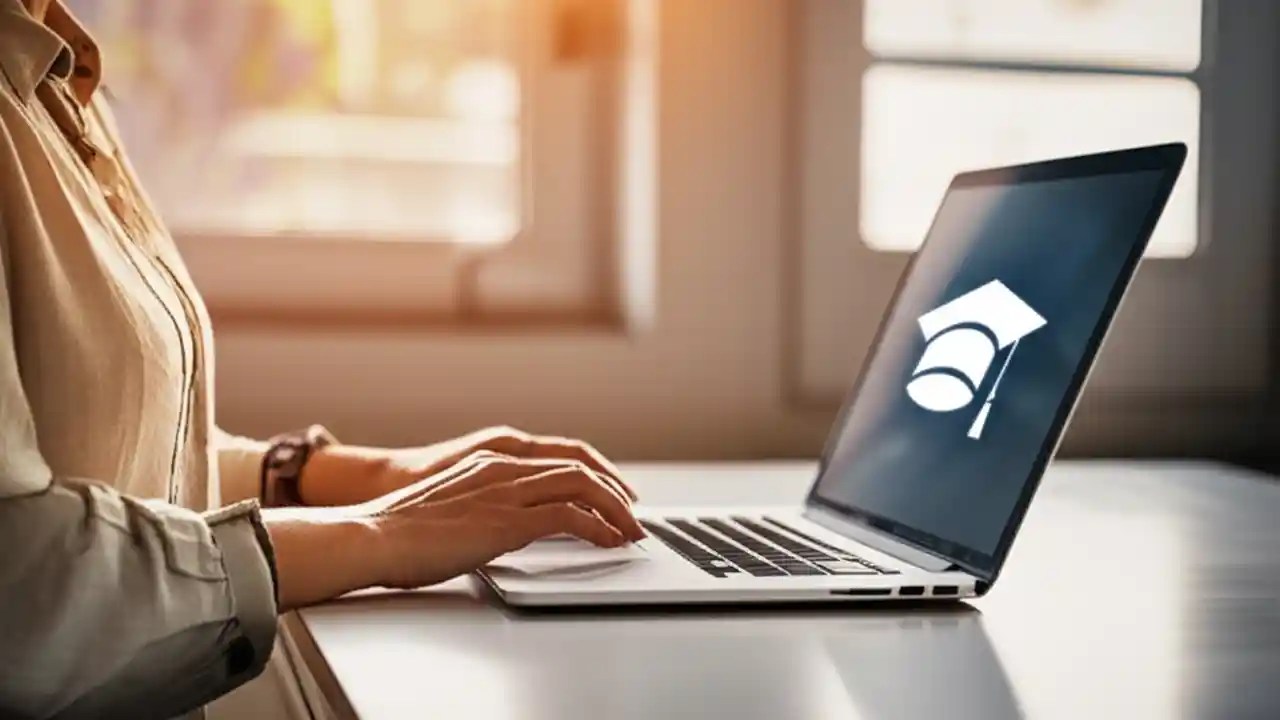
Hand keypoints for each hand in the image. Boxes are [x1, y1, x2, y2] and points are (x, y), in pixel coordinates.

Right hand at [266, 459, 644, 608]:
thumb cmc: (398, 531)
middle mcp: (502, 468)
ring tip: (631, 531)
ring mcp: (506, 491)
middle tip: (633, 515)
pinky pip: (569, 517)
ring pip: (581, 486)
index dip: (591, 473)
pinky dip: (597, 528)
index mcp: (489, 462)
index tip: (611, 494)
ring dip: (614, 509)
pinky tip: (609, 542)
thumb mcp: (449, 508)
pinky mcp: (506, 520)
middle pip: (578, 467)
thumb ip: (480, 508)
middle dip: (613, 490)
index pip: (557, 458)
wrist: (371, 535)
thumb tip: (496, 528)